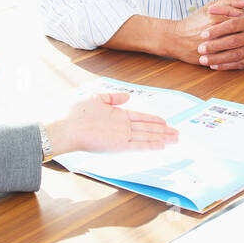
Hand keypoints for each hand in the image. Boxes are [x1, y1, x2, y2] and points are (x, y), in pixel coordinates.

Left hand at [46, 92, 178, 155]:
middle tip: (178, 134)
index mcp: (118, 115)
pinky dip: (150, 146)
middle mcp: (122, 127)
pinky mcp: (117, 145)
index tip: (166, 122)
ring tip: (175, 139)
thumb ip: (113, 97)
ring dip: (161, 138)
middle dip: (163, 131)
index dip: (154, 120)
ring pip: (146, 137)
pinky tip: (161, 145)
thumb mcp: (96, 98)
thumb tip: (127, 96)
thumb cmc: (77, 113)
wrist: (65, 126)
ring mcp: (120, 137)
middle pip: (148, 129)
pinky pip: (138, 145)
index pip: (141, 118)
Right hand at [165, 0, 243, 66]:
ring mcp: (212, 46)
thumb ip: (229, 1)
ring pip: (236, 48)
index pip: (241, 19)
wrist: (175, 38)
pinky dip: (235, 57)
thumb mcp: (210, 7)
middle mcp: (215, 31)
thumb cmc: (194, 21)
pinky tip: (239, 54)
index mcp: (216, 18)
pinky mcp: (210, 57)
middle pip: (241, 34)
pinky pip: (228, 59)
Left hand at [195, 0, 243, 69]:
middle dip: (214, 46)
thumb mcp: (243, 14)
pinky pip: (240, 64)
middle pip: (233, 41)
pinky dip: (226, 65)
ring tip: (203, 59)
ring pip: (235, 55)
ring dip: (217, 59)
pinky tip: (214, 65)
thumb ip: (226, 9)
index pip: (233, 25)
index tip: (203, 34)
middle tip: (200, 48)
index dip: (217, 30)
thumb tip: (210, 9)